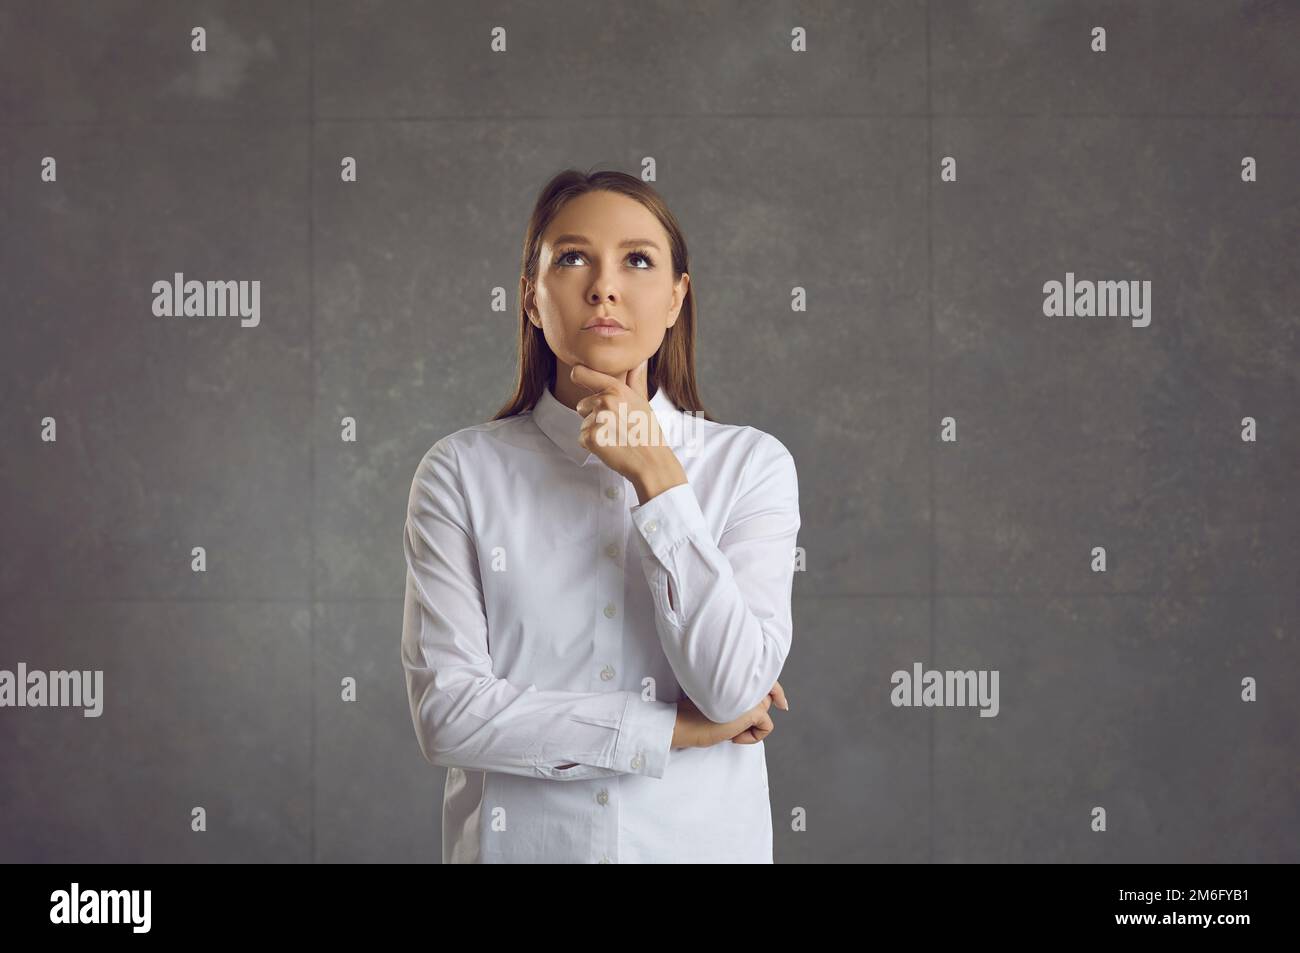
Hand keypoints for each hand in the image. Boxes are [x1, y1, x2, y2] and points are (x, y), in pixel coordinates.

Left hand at [571, 361, 685, 501]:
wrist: (652, 462)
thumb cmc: (648, 432)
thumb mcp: (643, 402)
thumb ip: (636, 380)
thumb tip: (639, 361)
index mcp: (616, 389)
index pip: (580, 373)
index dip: (578, 375)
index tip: (578, 378)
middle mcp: (605, 401)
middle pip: (582, 405)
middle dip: (594, 416)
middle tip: (617, 426)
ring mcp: (597, 419)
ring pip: (583, 423)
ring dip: (595, 432)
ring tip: (616, 438)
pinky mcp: (591, 437)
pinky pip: (581, 438)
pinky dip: (593, 445)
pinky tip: (611, 447)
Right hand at [672, 680, 788, 748]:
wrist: (681, 722)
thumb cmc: (694, 713)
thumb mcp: (718, 700)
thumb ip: (736, 693)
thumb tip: (763, 701)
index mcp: (736, 674)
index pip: (763, 679)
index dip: (775, 690)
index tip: (782, 704)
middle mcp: (746, 681)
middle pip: (765, 696)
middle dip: (756, 711)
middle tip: (734, 723)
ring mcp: (751, 695)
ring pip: (765, 709)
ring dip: (751, 723)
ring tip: (728, 727)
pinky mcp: (753, 711)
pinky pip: (766, 726)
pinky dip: (752, 737)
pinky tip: (732, 736)